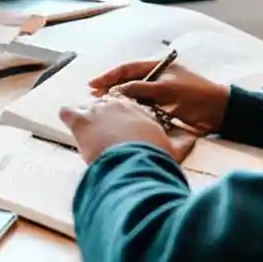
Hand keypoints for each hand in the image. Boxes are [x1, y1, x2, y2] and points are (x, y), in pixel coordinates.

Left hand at [60, 96, 197, 163]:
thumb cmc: (155, 157)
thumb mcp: (175, 148)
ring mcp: (98, 109)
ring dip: (87, 116)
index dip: (125, 111)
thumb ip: (183, 142)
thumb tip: (194, 139)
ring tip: (87, 127)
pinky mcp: (80, 119)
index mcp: (139, 108)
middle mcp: (118, 104)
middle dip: (105, 113)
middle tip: (103, 128)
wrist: (134, 160)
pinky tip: (68, 122)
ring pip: (88, 105)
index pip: (130, 101)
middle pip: (108, 101)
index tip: (123, 121)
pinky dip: (68, 117)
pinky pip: (67, 112)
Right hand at [88, 59, 229, 134]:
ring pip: (133, 97)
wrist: (220, 113)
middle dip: (110, 89)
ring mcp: (160, 95)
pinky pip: (142, 109)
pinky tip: (121, 117)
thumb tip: (116, 91)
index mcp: (158, 67)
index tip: (93, 84)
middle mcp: (157, 79)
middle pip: (128, 82)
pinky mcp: (163, 110)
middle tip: (94, 98)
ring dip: (120, 102)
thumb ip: (140, 88)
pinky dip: (131, 111)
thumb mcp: (166, 90)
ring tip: (103, 108)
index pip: (128, 69)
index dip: (109, 76)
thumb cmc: (195, 96)